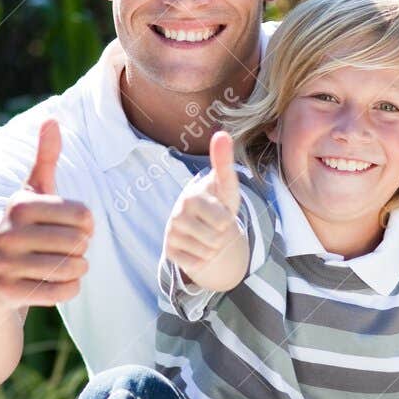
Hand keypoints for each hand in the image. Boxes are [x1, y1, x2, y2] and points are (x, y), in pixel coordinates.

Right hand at [0, 119, 92, 309]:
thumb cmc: (20, 228)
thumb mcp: (30, 193)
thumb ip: (45, 159)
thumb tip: (52, 120)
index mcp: (19, 205)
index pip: (84, 216)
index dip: (87, 225)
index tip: (73, 227)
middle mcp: (8, 233)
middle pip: (79, 243)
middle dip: (81, 248)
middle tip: (66, 249)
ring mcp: (6, 265)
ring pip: (72, 269)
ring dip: (77, 270)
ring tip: (65, 264)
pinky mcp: (9, 293)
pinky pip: (62, 292)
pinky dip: (69, 289)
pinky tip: (57, 282)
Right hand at [163, 130, 245, 288]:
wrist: (201, 224)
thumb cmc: (218, 203)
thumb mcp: (226, 185)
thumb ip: (223, 161)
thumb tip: (221, 134)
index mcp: (191, 197)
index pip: (224, 222)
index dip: (229, 220)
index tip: (220, 211)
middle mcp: (176, 215)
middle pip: (217, 240)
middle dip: (222, 235)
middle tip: (214, 225)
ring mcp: (171, 234)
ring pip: (209, 253)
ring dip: (214, 247)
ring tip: (208, 234)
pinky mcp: (169, 252)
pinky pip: (197, 264)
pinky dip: (203, 259)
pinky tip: (198, 246)